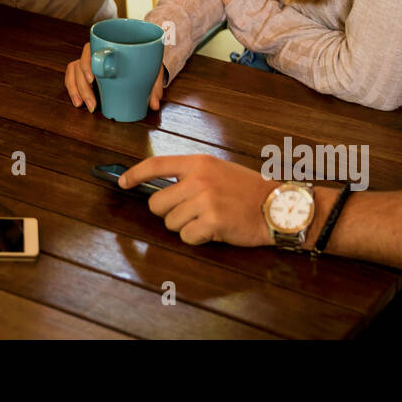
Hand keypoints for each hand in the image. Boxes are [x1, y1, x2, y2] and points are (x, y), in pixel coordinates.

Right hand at [64, 41, 163, 112]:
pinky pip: (72, 77)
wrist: (144, 57)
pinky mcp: (86, 70)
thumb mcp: (152, 68)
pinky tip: (77, 102)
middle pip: (80, 65)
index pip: (91, 49)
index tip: (92, 78)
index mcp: (109, 45)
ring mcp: (89, 61)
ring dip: (76, 89)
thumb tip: (153, 104)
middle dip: (83, 87)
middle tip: (92, 104)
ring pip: (74, 72)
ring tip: (81, 105)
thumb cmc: (146, 59)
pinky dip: (73, 89)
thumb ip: (153, 84)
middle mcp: (95, 51)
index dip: (88, 63)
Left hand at [120, 154, 273, 246]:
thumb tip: (162, 190)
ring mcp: (205, 200)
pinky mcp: (213, 221)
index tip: (123, 182)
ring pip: (171, 223)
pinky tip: (216, 230)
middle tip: (192, 214)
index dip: (135, 174)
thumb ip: (191, 176)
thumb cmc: (248, 191)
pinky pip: (187, 237)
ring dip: (187, 227)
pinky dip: (199, 239)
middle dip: (169, 214)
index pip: (156, 164)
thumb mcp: (218, 171)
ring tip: (210, 220)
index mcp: (198, 163)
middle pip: (157, 204)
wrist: (279, 206)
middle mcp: (198, 178)